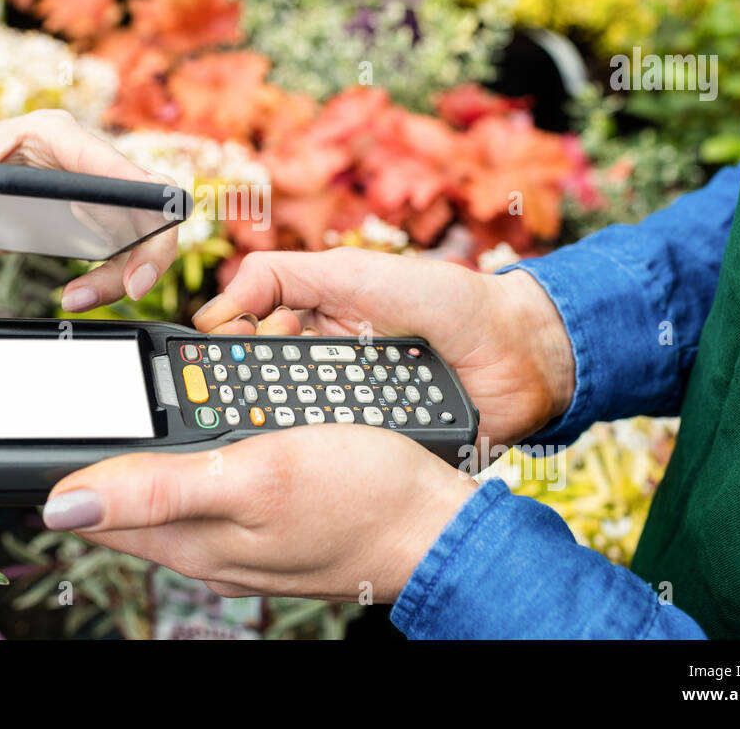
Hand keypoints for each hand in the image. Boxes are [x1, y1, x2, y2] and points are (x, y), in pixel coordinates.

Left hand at [0, 109, 176, 308]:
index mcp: (51, 134)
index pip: (114, 162)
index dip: (141, 200)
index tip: (142, 241)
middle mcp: (81, 154)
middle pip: (148, 196)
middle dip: (152, 245)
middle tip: (132, 289)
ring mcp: (90, 183)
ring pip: (143, 225)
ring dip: (129, 267)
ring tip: (79, 298)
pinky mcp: (90, 211)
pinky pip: (123, 242)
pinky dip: (114, 272)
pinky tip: (80, 293)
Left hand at [43, 424, 477, 602]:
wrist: (438, 523)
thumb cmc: (360, 497)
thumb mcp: (253, 476)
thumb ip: (157, 489)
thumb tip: (62, 507)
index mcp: (189, 542)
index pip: (95, 512)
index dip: (71, 466)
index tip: (68, 414)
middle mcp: (206, 548)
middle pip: (133, 495)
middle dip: (125, 443)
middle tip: (132, 384)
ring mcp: (241, 538)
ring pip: (178, 484)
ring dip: (172, 442)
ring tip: (178, 395)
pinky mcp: (272, 523)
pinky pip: (222, 483)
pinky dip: (217, 450)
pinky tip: (234, 424)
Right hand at [192, 247, 574, 448]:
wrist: (521, 350)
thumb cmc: (444, 300)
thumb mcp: (353, 272)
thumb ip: (283, 276)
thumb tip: (217, 307)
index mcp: (312, 329)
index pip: (248, 347)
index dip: (230, 352)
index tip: (230, 348)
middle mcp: (325, 376)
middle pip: (265, 397)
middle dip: (251, 397)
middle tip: (248, 393)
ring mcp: (353, 418)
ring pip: (298, 437)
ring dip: (289, 432)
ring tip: (286, 422)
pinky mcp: (381, 454)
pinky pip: (344, 467)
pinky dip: (332, 464)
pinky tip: (324, 457)